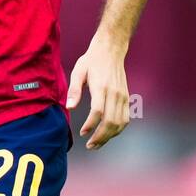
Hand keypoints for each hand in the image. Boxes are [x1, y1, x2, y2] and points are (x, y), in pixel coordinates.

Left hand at [66, 34, 129, 149]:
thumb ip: (74, 90)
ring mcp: (123, 96)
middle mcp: (114, 93)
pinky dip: (118, 130)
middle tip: (90, 146)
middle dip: (101, 137)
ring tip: (97, 144)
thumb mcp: (78, 71)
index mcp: (101, 87)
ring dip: (109, 136)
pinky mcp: (126, 97)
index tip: (82, 133)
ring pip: (120, 123)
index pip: (98, 111)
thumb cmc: (91, 61)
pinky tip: (108, 135)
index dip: (90, 125)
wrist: (111, 50)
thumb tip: (69, 107)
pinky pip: (126, 118)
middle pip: (111, 121)